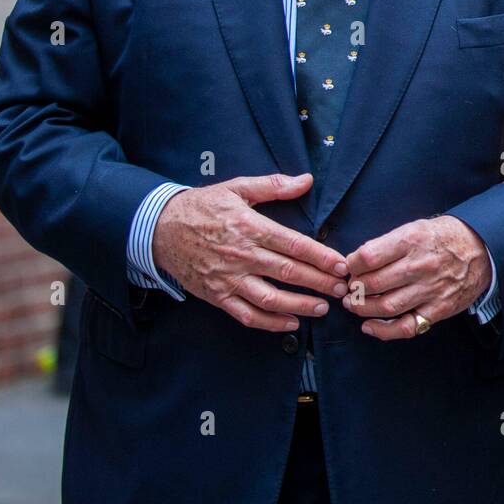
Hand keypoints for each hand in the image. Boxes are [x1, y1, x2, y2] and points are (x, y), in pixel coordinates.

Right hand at [152, 172, 350, 331]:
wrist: (160, 229)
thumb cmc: (202, 206)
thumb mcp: (236, 187)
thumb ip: (273, 186)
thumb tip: (306, 180)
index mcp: (250, 227)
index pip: (294, 244)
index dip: (321, 256)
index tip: (342, 265)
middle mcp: (242, 255)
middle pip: (288, 272)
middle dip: (320, 283)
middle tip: (343, 289)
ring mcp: (229, 278)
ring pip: (270, 298)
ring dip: (300, 305)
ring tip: (323, 307)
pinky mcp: (217, 296)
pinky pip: (247, 315)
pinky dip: (270, 322)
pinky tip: (291, 323)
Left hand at [343, 217, 491, 340]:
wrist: (482, 249)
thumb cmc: (444, 237)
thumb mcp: (417, 227)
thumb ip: (389, 243)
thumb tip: (358, 260)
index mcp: (412, 240)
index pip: (369, 256)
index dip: (352, 264)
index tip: (349, 267)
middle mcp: (420, 265)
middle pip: (374, 283)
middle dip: (354, 288)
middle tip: (349, 288)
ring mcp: (429, 289)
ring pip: (386, 306)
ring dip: (362, 308)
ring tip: (354, 304)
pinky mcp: (437, 309)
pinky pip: (406, 326)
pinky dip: (383, 331)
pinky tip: (369, 326)